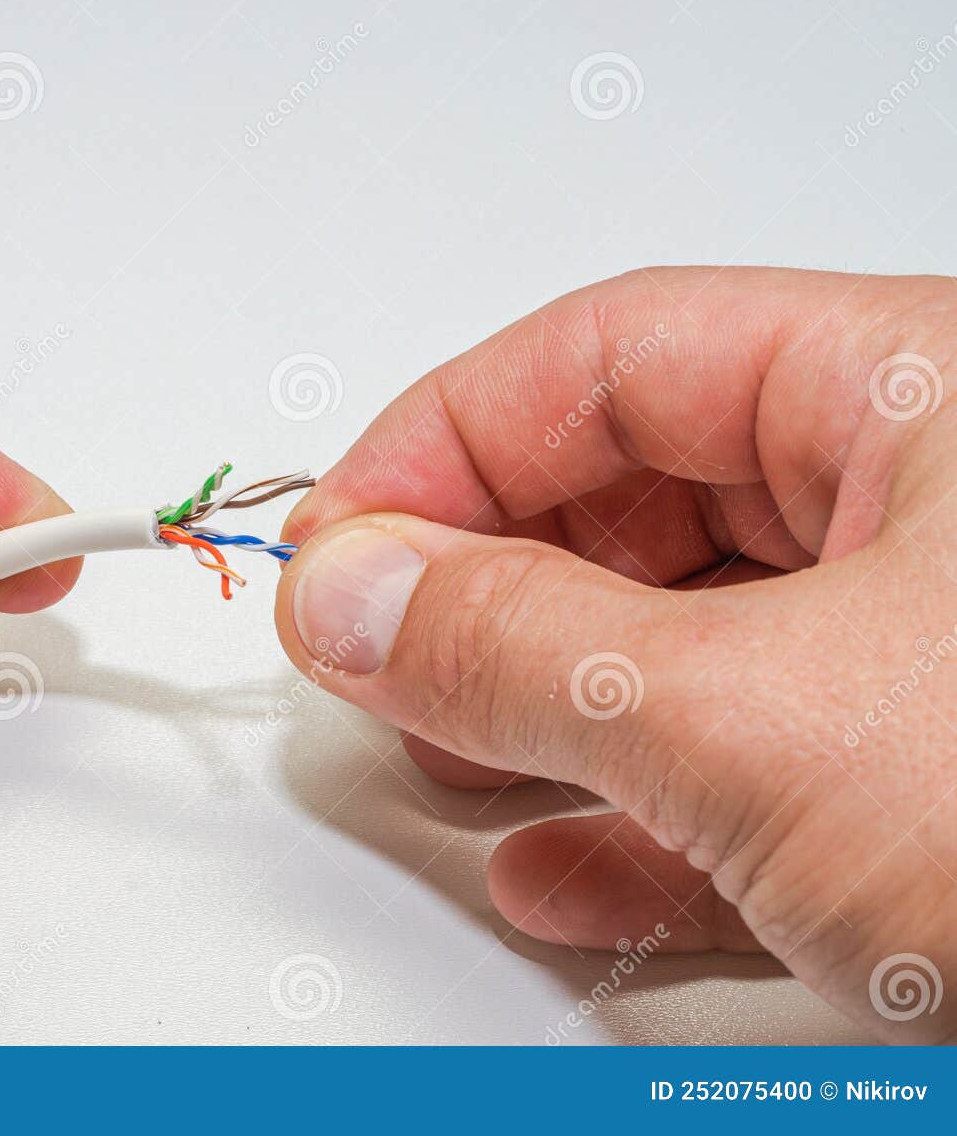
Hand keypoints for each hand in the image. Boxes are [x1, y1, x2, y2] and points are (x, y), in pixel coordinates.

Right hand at [276, 267, 956, 1043]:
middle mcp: (935, 509)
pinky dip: (630, 828)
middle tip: (372, 659)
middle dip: (484, 589)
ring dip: (539, 712)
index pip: (612, 358)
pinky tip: (557, 875)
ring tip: (441, 760)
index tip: (335, 545)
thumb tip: (345, 591)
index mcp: (926, 393)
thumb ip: (515, 642)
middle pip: (636, 498)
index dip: (443, 444)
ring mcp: (932, 660)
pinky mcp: (931, 797)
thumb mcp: (758, 721)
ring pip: (680, 646)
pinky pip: (740, 776)